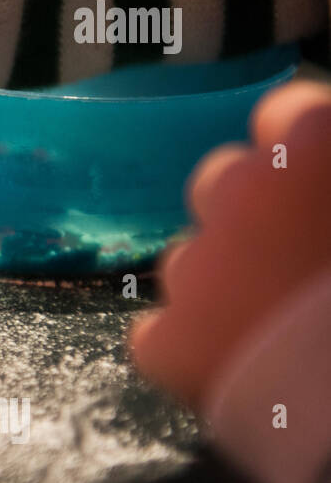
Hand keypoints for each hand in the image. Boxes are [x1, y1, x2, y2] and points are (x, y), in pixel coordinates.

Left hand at [129, 81, 330, 404]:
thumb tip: (317, 161)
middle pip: (227, 181)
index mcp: (315, 150)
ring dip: (225, 281)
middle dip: (257, 214)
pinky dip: (196, 347)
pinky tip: (243, 371)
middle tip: (298, 261)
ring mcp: (195, 266)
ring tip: (276, 326)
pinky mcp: (166, 338)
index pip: (288, 112)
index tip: (318, 180)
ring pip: (195, 257)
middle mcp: (240, 191)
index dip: (305, 150)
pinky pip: (167, 332)